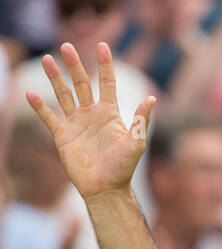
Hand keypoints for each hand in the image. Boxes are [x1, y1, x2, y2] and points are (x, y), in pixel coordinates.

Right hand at [25, 43, 155, 201]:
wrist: (105, 190)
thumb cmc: (123, 169)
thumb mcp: (136, 143)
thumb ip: (142, 120)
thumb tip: (152, 98)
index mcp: (109, 113)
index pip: (107, 83)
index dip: (105, 65)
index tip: (102, 46)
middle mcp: (91, 114)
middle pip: (81, 83)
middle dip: (74, 65)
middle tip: (66, 46)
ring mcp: (76, 123)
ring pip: (64, 94)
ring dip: (55, 77)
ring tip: (47, 59)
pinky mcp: (62, 136)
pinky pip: (48, 117)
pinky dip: (39, 106)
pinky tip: (30, 94)